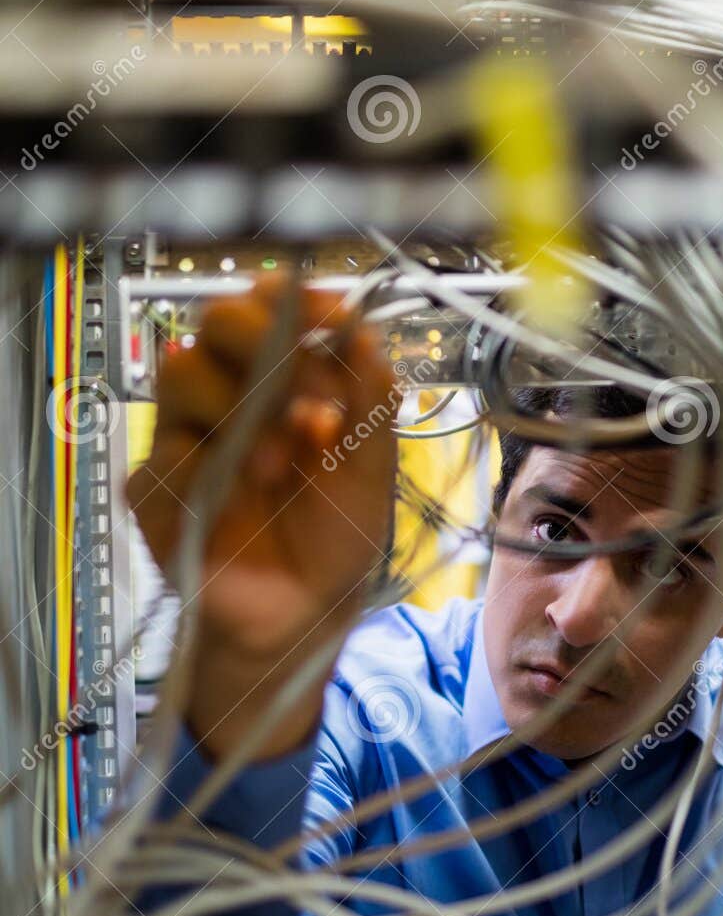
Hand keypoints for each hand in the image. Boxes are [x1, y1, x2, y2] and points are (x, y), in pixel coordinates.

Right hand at [128, 270, 397, 757]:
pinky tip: (239, 497)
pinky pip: (165, 447)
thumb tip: (361, 331)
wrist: (305, 613)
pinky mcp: (155, 483)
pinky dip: (208, 466)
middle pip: (217, 319)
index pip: (272, 304)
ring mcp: (187, 432)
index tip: (330, 322)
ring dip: (240, 407)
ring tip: (280, 465)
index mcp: (285, 376)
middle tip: (309, 400)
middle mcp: (231, 391)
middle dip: (266, 346)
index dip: (296, 302)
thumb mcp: (374, 466)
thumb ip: (372, 398)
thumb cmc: (338, 534)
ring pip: (182, 369)